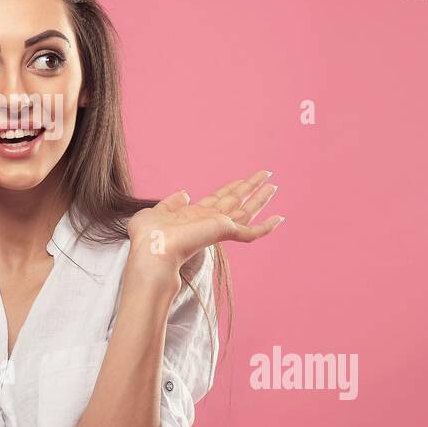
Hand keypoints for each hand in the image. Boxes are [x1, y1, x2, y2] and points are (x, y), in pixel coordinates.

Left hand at [127, 169, 283, 278]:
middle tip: (267, 175)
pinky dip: (266, 227)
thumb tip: (185, 193)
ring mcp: (219, 227)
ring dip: (261, 198)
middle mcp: (209, 221)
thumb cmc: (148, 237)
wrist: (153, 251)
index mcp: (194, 215)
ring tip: (274, 186)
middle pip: (236, 200)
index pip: (218, 199)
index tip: (242, 179)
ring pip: (246, 211)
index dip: (231, 187)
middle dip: (251, 187)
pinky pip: (251, 232)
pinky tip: (279, 218)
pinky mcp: (225, 233)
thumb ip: (171, 202)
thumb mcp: (156, 212)